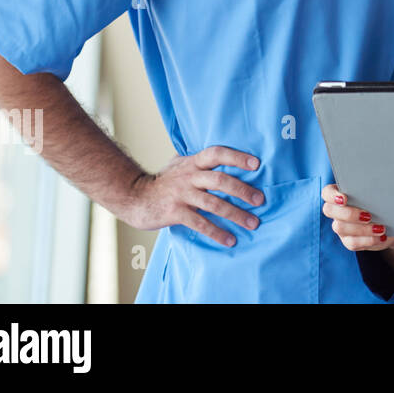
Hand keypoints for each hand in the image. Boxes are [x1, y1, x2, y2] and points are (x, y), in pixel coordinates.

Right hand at [122, 145, 263, 246]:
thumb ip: (199, 162)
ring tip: (253, 223)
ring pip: (213, 203)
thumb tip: (224, 156)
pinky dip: (216, 232)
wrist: (133, 197)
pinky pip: (199, 223)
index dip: (237, 157)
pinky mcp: (174, 213)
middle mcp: (188, 176)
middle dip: (243, 190)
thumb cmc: (163, 182)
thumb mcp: (180, 165)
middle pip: (220, 180)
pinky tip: (230, 240)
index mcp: (193, 163)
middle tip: (260, 200)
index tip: (257, 164)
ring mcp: (181, 195)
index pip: (217, 153)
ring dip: (235, 214)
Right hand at [321, 184, 393, 255]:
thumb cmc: (386, 202)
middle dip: (348, 213)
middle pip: (329, 210)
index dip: (332, 195)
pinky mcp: (348, 241)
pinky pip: (352, 243)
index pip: (327, 192)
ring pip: (340, 227)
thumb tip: (390, 184)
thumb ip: (378, 187)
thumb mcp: (384, 193)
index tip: (344, 198)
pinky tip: (381, 237)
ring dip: (362, 229)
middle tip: (368, 215)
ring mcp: (341, 227)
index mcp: (341, 194)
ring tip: (381, 228)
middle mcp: (337, 211)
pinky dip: (368, 240)